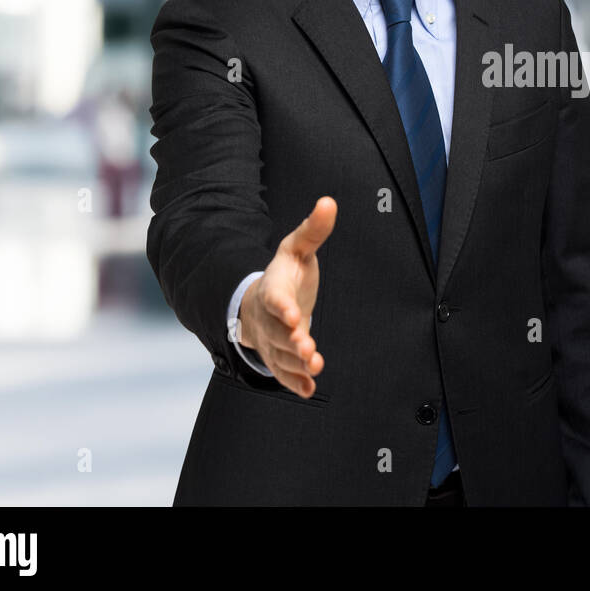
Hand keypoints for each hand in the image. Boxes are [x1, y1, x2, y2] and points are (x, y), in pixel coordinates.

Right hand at [238, 197, 336, 396]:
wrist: (259, 302)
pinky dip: (294, 382)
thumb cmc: (284, 274)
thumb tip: (329, 202)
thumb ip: (313, 230)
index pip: (275, 299)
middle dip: (291, 341)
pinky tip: (309, 389)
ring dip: (296, 363)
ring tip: (315, 365)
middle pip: (276, 333)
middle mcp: (269, 318)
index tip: (294, 316)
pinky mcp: (279, 357)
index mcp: (273, 289)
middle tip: (307, 346)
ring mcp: (272, 340)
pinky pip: (283, 372)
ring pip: (280, 355)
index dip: (282, 308)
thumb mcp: (297, 248)